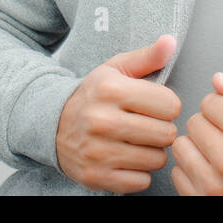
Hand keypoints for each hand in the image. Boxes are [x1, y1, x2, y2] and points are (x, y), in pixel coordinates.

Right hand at [54, 34, 180, 192]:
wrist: (52, 124)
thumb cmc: (94, 95)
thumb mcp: (116, 69)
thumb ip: (147, 57)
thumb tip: (170, 41)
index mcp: (111, 90)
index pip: (170, 105)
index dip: (166, 105)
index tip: (153, 106)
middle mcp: (102, 120)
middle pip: (166, 134)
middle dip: (162, 130)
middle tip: (146, 125)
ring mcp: (98, 151)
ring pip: (157, 159)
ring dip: (151, 152)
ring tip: (136, 141)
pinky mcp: (96, 176)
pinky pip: (141, 181)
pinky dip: (138, 173)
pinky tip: (125, 158)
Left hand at [171, 71, 222, 195]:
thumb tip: (218, 80)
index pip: (211, 102)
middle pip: (194, 122)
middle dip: (211, 125)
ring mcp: (215, 186)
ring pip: (182, 146)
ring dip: (198, 146)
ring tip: (220, 152)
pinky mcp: (202, 200)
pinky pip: (177, 172)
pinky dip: (192, 169)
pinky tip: (212, 170)